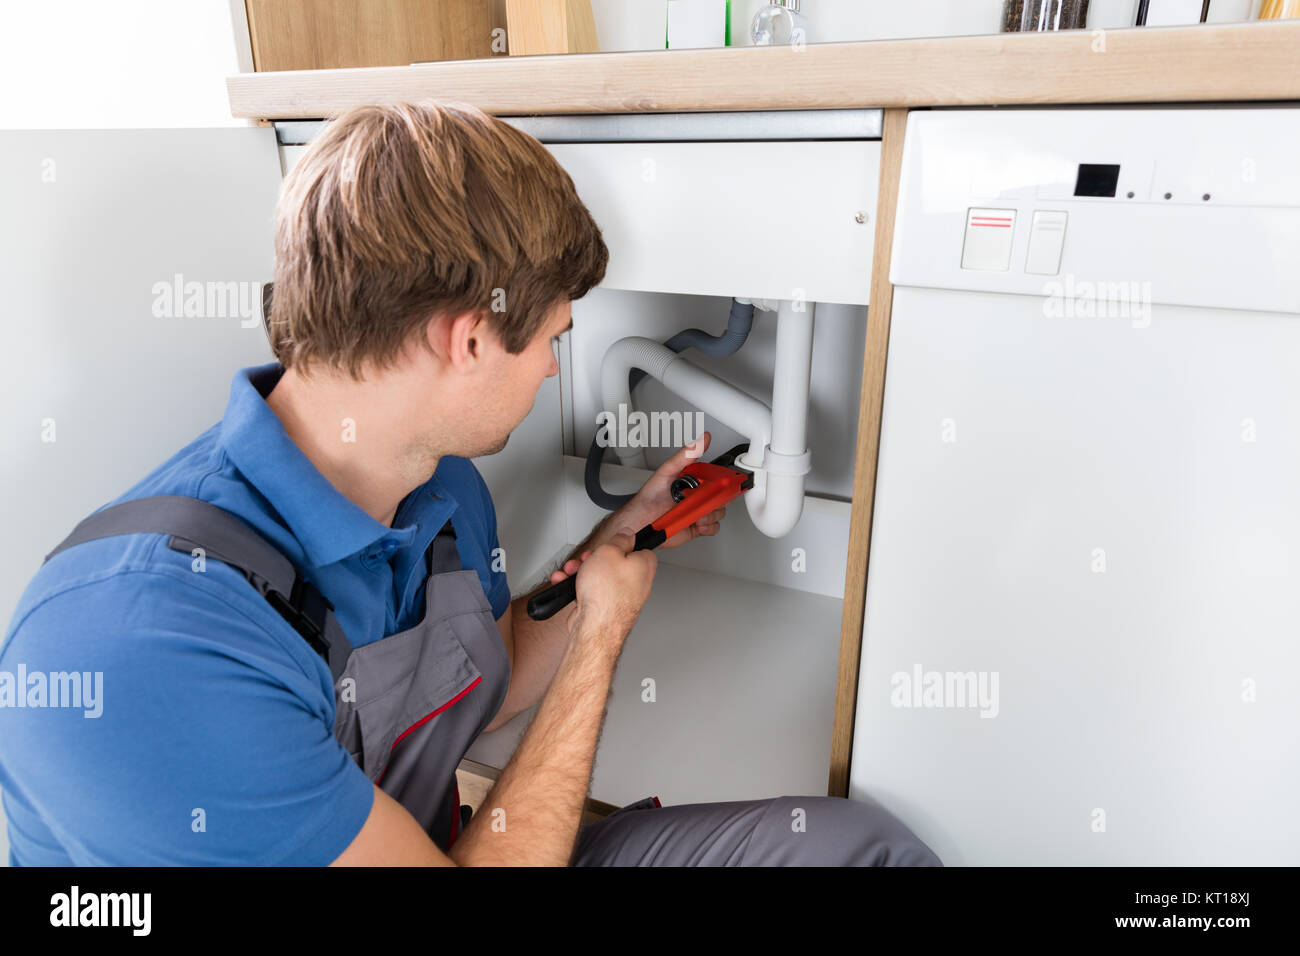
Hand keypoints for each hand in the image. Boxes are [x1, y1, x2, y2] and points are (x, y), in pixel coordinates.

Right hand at [570, 530, 656, 636]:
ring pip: (600, 577)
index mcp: (644, 566)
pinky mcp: (606, 608)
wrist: (595, 626)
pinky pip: (592, 591)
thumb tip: (627, 534)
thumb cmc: (606, 593)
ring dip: (582, 571)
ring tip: (572, 571)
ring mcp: (621, 597)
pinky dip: (578, 586)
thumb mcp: (610, 551)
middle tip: (588, 558)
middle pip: (615, 562)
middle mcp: (636, 583)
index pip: (640, 548)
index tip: (613, 542)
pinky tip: (567, 583)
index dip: (623, 543)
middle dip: (595, 558)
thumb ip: (619, 540)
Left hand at [607, 431, 727, 550]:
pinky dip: (708, 526)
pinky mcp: (698, 526)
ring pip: (719, 512)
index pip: (717, 478)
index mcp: (694, 481)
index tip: (724, 482)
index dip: (724, 480)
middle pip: (722, 496)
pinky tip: (696, 522)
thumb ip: (686, 455)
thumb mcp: (668, 470)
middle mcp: (698, 496)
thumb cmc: (650, 496)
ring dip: (711, 514)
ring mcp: (698, 511)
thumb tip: (703, 439)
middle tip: (705, 500)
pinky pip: (714, 527)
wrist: (641, 521)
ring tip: (695, 512)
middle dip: (718, 499)